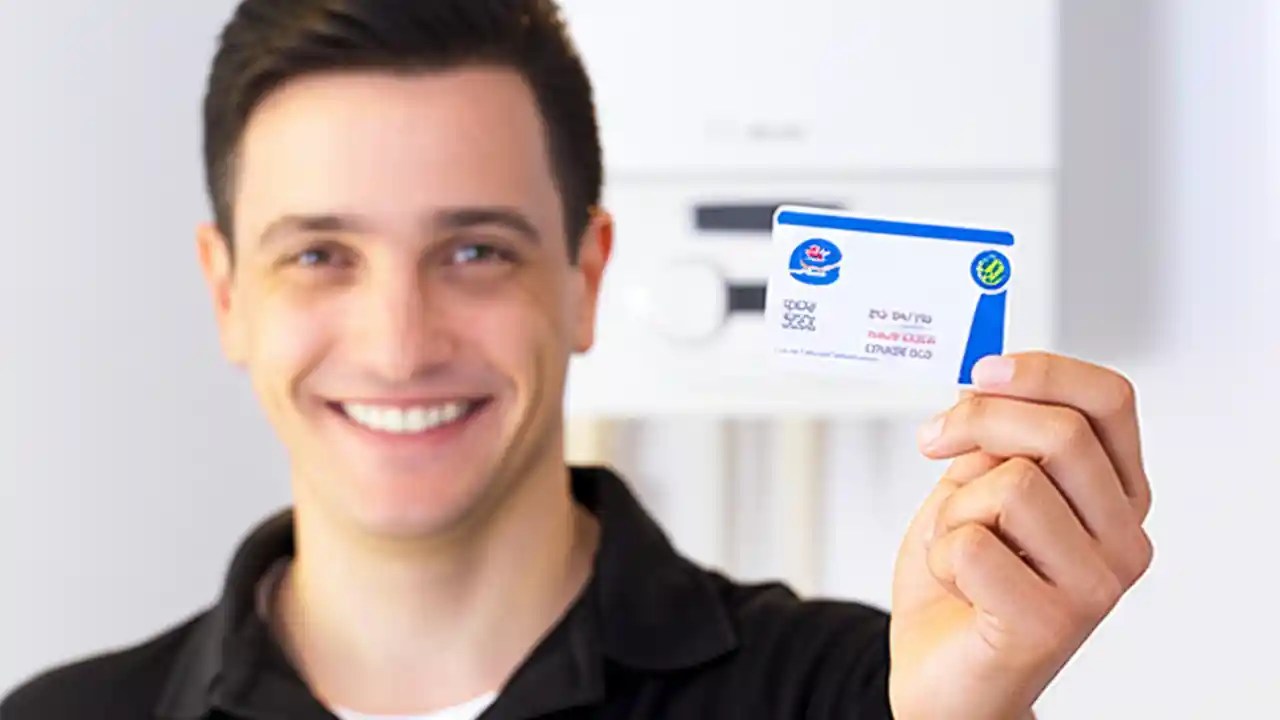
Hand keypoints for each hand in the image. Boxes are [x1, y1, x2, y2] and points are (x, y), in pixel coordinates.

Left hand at [888, 352, 1153, 719]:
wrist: (941, 675)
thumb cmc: (963, 578)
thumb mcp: (977, 486)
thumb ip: (996, 438)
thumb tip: (985, 376)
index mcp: (1116, 493)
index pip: (1110, 401)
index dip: (1042, 371)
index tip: (980, 371)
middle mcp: (1122, 538)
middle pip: (1061, 432)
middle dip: (978, 420)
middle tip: (933, 439)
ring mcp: (1095, 586)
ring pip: (1013, 485)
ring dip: (955, 506)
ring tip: (958, 542)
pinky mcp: (1050, 624)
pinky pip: (973, 544)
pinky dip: (941, 554)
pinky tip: (956, 584)